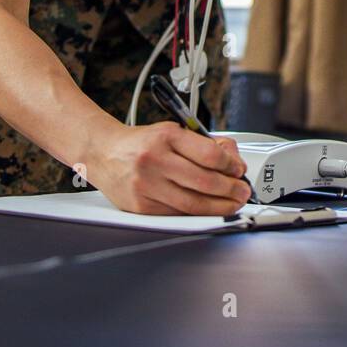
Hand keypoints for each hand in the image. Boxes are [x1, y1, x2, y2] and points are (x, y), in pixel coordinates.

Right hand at [89, 120, 250, 215]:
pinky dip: (198, 214)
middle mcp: (154, 160)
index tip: (239, 170)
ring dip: (220, 207)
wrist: (103, 153)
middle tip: (243, 192)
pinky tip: (210, 211)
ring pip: (193, 204)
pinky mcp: (141, 207)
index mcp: (166, 136)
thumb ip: (204, 143)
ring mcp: (146, 185)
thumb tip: (233, 159)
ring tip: (233, 204)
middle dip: (231, 190)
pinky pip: (178, 214)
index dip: (231, 165)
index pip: (209, 154)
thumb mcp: (172, 132)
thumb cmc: (142, 143)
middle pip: (204, 182)